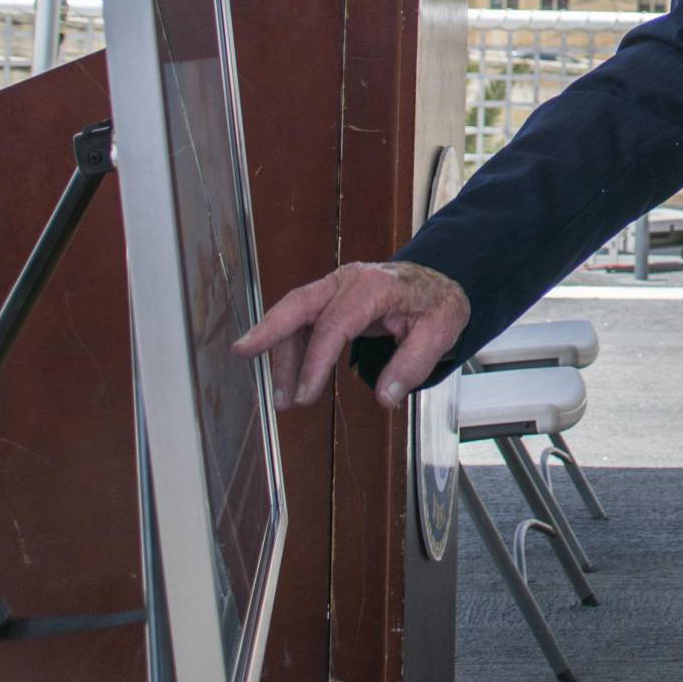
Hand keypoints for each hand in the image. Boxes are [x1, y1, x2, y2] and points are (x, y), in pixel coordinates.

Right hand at [233, 260, 470, 409]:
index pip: (334, 324)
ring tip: (283, 400)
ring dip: (283, 357)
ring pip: (296, 317)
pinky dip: (292, 352)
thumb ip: (413, 364)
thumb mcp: (440, 332)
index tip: (304, 397)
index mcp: (373, 286)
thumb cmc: (436, 305)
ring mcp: (335, 287)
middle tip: (242, 351)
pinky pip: (302, 324)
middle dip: (269, 329)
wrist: (438, 282)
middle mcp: (347, 281)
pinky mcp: (329, 300)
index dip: (315, 363)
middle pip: (299, 303)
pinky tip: (289, 382)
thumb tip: (385, 397)